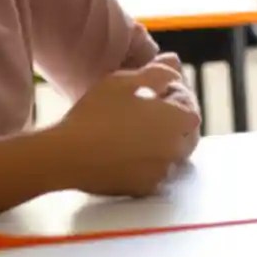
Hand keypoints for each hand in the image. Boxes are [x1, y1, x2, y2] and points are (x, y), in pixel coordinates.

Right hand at [51, 61, 201, 197]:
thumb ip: (158, 72)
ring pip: (172, 155)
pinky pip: (155, 173)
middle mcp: (176, 149)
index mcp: (178, 121)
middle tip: (148, 114)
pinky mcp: (143, 189)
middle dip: (173, 122)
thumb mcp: (126, 81)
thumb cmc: (97, 113)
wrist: (66, 155)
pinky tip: (127, 152)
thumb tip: (174, 67)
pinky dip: (148, 163)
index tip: (156, 95)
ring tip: (136, 132)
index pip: (190, 107)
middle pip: (186, 134)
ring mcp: (161, 172)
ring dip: (162, 142)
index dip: (175, 99)